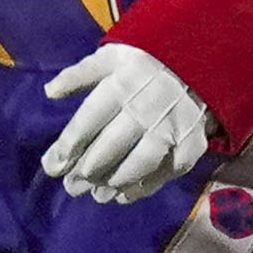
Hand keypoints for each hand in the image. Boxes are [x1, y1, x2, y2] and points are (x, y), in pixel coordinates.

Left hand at [39, 44, 213, 202]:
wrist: (203, 63)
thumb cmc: (147, 63)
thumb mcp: (112, 57)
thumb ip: (80, 74)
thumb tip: (49, 92)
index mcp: (122, 85)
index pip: (89, 121)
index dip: (68, 146)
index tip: (52, 166)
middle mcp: (147, 108)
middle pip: (111, 147)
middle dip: (87, 171)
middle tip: (71, 186)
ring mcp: (173, 128)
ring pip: (139, 163)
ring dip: (114, 182)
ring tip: (96, 195)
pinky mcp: (193, 143)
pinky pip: (168, 171)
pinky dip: (145, 187)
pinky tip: (125, 195)